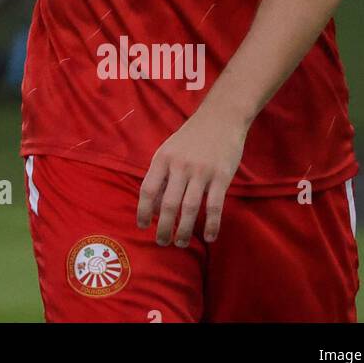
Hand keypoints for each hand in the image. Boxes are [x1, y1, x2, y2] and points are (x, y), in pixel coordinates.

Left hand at [136, 105, 248, 245]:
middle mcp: (179, 166)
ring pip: (189, 208)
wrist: (220, 118)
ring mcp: (201, 172)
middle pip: (168, 204)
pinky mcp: (221, 177)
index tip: (142, 226)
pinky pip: (214, 206)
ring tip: (181, 244)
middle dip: (163, 227)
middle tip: (161, 242)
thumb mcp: (169, 149)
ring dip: (184, 230)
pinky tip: (209, 237)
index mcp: (162, 158)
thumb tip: (153, 204)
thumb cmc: (191, 137)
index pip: (148, 189)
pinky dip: (211, 224)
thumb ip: (161, 174)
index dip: (143, 210)